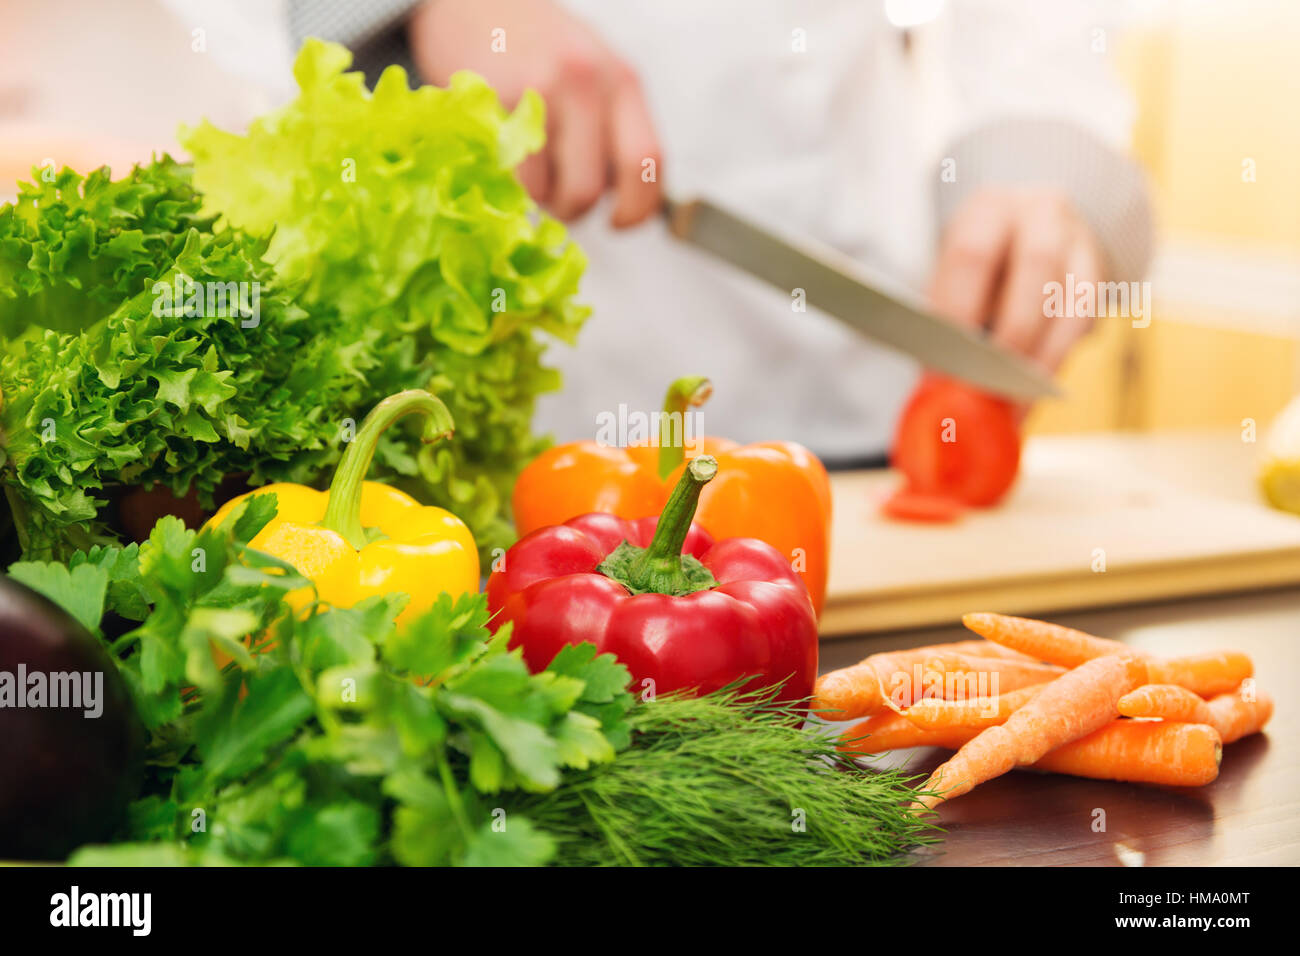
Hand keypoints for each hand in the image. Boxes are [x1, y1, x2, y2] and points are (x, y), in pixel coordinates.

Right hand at [408, 0, 661, 226]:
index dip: (637, 208)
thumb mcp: (591, 77)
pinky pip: (519, 177)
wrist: (472, 3)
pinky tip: (507, 159)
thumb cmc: (534, 52)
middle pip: (598, 186)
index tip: (619, 223)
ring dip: (543, 201)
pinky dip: (514, 185)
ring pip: (558, 189)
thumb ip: (610, 128)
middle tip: (560, 202)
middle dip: (577, 211)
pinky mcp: (503, 100)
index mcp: (624, 81)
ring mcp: (547, 89)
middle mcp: (592, 82)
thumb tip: (622, 199)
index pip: (649, 161)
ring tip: (530, 174)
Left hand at [929, 186, 1104, 372]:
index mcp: (988, 208)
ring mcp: (1078, 239)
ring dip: (1041, 358)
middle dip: (1012, 334)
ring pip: (1072, 300)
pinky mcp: (1099, 273)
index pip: (972, 253)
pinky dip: (1058, 360)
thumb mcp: (948, 277)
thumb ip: (942, 322)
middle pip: (1036, 267)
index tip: (945, 364)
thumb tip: (935, 389)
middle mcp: (1040, 213)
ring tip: (1011, 402)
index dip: (958, 312)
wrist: (1020, 233)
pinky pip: (1086, 320)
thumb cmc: (972, 268)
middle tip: (987, 384)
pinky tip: (1033, 390)